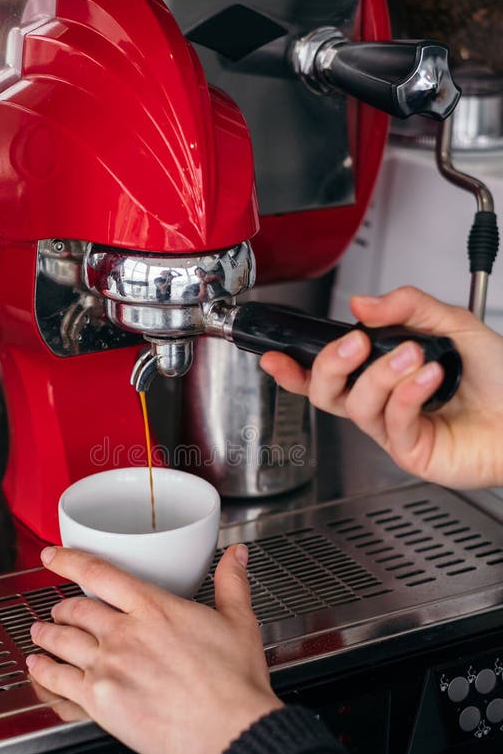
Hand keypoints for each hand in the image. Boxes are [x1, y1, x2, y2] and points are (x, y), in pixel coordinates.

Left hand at [28, 545, 282, 753]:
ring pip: (60, 642)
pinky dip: (42, 673)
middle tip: (57, 610)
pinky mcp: (98, 702)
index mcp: (153, 608)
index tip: (53, 557)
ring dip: (46, 636)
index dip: (68, 561)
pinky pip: (57, 681)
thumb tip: (235, 556)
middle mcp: (123, 633)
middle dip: (61, 608)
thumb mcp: (239, 621)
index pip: (98, 573)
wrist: (229, 731)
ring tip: (40, 634)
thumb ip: (231, 583)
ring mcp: (107, 667)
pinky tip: (38, 670)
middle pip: (74, 610)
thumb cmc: (235, 682)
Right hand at [260, 286, 502, 487]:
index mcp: (384, 373)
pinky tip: (428, 378)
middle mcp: (383, 403)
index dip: (294, 368)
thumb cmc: (498, 379)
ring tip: (414, 356)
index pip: (330, 373)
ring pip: (357, 405)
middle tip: (355, 342)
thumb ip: (408, 307)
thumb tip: (362, 302)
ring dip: (382, 374)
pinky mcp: (410, 451)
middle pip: (326, 393)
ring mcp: (394, 429)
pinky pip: (391, 421)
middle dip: (331, 363)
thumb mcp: (453, 324)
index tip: (273, 354)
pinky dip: (407, 394)